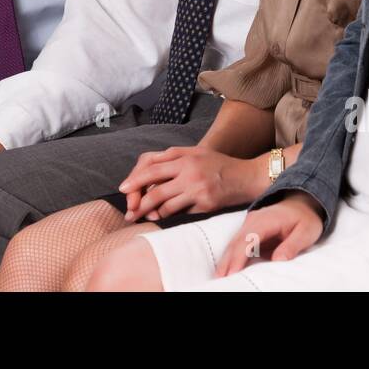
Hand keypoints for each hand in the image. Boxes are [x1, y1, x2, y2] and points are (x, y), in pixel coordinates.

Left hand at [116, 146, 255, 222]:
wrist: (245, 177)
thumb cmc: (216, 164)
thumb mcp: (194, 152)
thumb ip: (171, 159)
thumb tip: (147, 176)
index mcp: (184, 157)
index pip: (151, 168)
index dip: (134, 180)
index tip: (123, 189)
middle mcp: (189, 172)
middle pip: (155, 190)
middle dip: (138, 204)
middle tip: (129, 213)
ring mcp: (197, 190)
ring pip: (165, 205)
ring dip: (153, 213)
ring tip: (145, 216)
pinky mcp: (205, 204)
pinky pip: (180, 213)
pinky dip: (170, 215)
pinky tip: (164, 215)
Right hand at [214, 191, 324, 277]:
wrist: (302, 203)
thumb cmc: (305, 219)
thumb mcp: (306, 232)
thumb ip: (292, 246)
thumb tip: (278, 260)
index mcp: (266, 221)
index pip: (248, 240)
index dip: (238, 257)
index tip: (232, 273)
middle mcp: (253, 221)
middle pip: (236, 242)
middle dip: (226, 261)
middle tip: (219, 279)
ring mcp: (249, 224)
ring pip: (233, 243)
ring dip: (226, 260)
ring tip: (219, 276)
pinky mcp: (249, 230)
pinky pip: (237, 243)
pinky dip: (230, 255)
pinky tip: (226, 267)